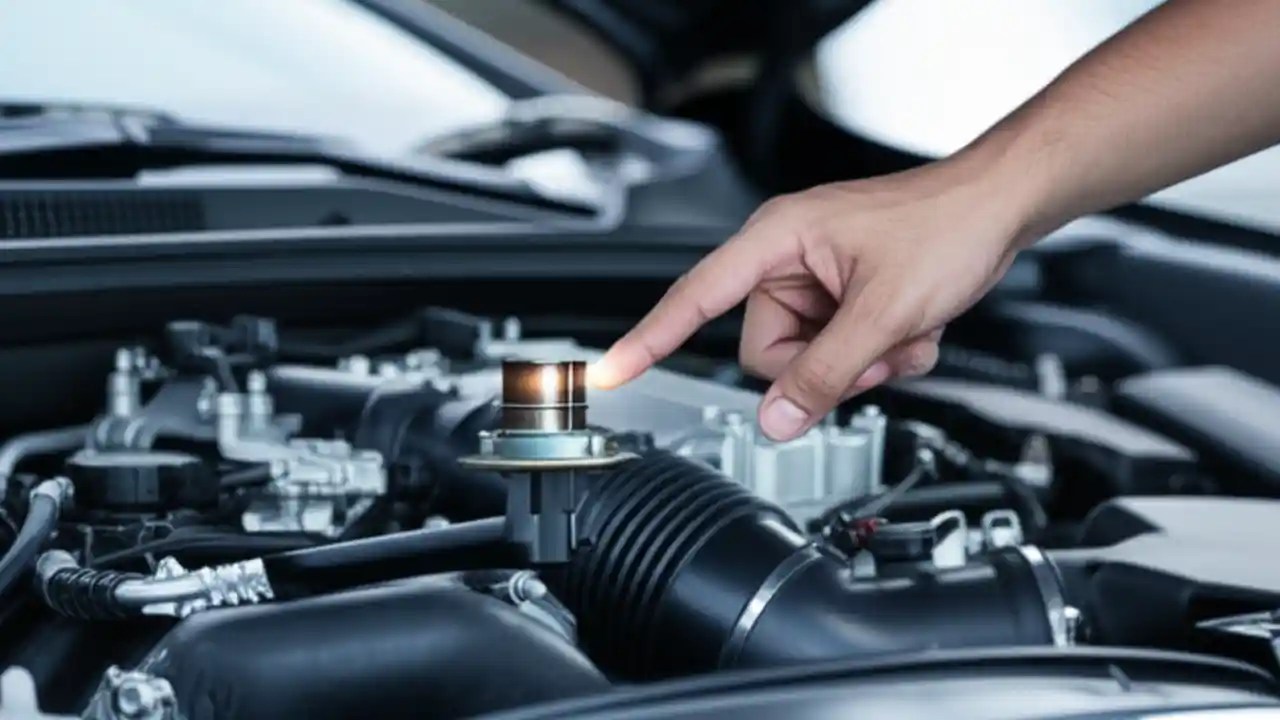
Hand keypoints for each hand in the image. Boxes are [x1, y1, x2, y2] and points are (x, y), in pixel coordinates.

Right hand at [592, 157, 1033, 440]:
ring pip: (806, 359)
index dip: (651, 339)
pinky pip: (836, 351)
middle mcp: (787, 259)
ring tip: (902, 332)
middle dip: (825, 366)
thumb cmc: (945, 226)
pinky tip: (909, 328)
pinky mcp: (842, 296)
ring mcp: (816, 279)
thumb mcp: (883, 313)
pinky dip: (877, 352)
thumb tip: (775, 420)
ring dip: (860, 362)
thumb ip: (824, 374)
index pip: (695, 298)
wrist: (999, 207)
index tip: (612, 371)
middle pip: (766, 352)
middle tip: (873, 348)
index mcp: (777, 240)